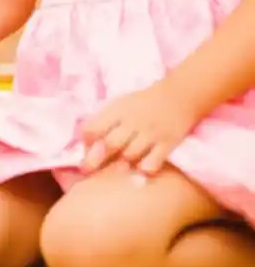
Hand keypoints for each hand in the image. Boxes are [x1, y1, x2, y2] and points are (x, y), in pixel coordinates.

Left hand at [80, 83, 198, 174]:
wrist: (180, 96)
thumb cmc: (143, 103)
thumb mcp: (120, 104)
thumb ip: (104, 121)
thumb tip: (85, 143)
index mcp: (117, 110)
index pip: (93, 128)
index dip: (86, 142)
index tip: (86, 150)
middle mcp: (133, 121)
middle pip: (109, 144)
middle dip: (95, 160)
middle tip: (89, 170)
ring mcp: (151, 133)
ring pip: (129, 155)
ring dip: (120, 165)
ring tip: (115, 169)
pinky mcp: (168, 143)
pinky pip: (153, 162)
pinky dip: (144, 168)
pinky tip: (140, 169)